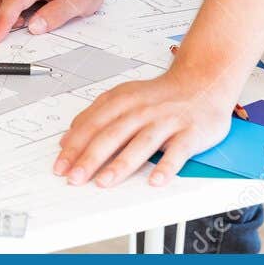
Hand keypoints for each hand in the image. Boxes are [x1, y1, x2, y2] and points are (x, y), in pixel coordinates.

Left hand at [52, 67, 236, 187]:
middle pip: (112, 135)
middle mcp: (143, 110)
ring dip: (121, 164)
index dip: (74, 145)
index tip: (60, 165)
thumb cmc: (160, 95)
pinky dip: (167, 167)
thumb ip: (96, 115)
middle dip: (90, 158)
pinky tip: (156, 181)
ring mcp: (167, 121)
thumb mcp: (123, 97)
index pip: (93, 124)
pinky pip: (178, 152)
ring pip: (141, 143)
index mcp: (123, 101)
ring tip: (104, 182)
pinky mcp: (190, 133)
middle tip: (74, 178)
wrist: (202, 82)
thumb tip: (68, 138)